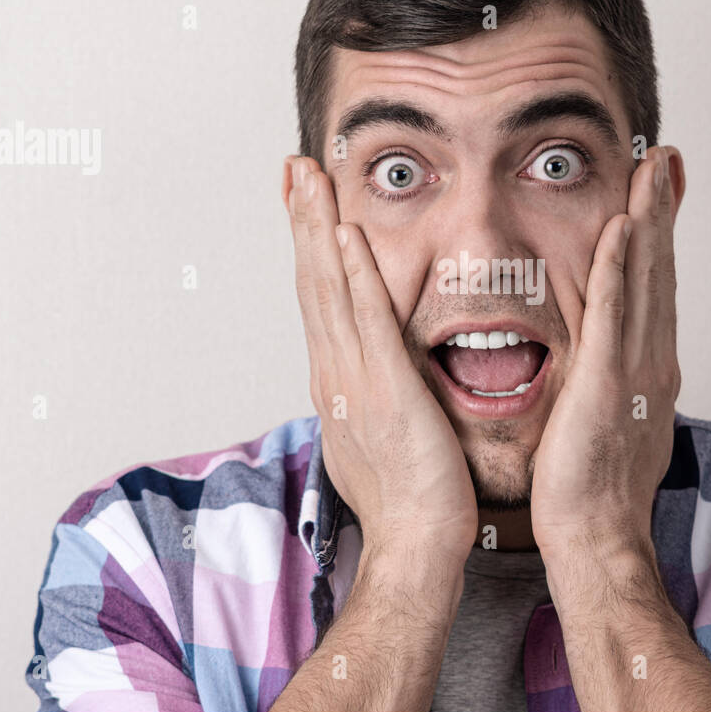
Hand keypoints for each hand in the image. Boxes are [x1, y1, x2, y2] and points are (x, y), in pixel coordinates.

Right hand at [283, 155, 477, 569]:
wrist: (416, 543)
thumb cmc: (412, 496)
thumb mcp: (381, 432)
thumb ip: (372, 393)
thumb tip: (368, 375)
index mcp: (337, 381)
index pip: (318, 299)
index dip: (308, 246)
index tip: (304, 202)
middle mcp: (335, 374)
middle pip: (312, 282)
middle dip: (301, 221)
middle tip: (293, 168)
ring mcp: (355, 381)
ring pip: (330, 290)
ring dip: (316, 229)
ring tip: (308, 178)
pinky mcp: (386, 391)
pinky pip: (368, 323)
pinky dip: (354, 276)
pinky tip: (346, 236)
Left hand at [529, 146, 680, 563]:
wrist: (596, 536)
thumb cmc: (593, 487)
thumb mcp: (608, 418)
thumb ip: (609, 379)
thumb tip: (604, 360)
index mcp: (647, 366)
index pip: (653, 287)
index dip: (658, 235)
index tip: (658, 191)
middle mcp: (651, 359)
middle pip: (659, 271)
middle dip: (663, 211)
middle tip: (666, 158)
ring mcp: (635, 370)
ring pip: (644, 281)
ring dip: (649, 220)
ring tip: (652, 169)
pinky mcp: (608, 385)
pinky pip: (613, 316)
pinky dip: (619, 269)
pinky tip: (621, 228)